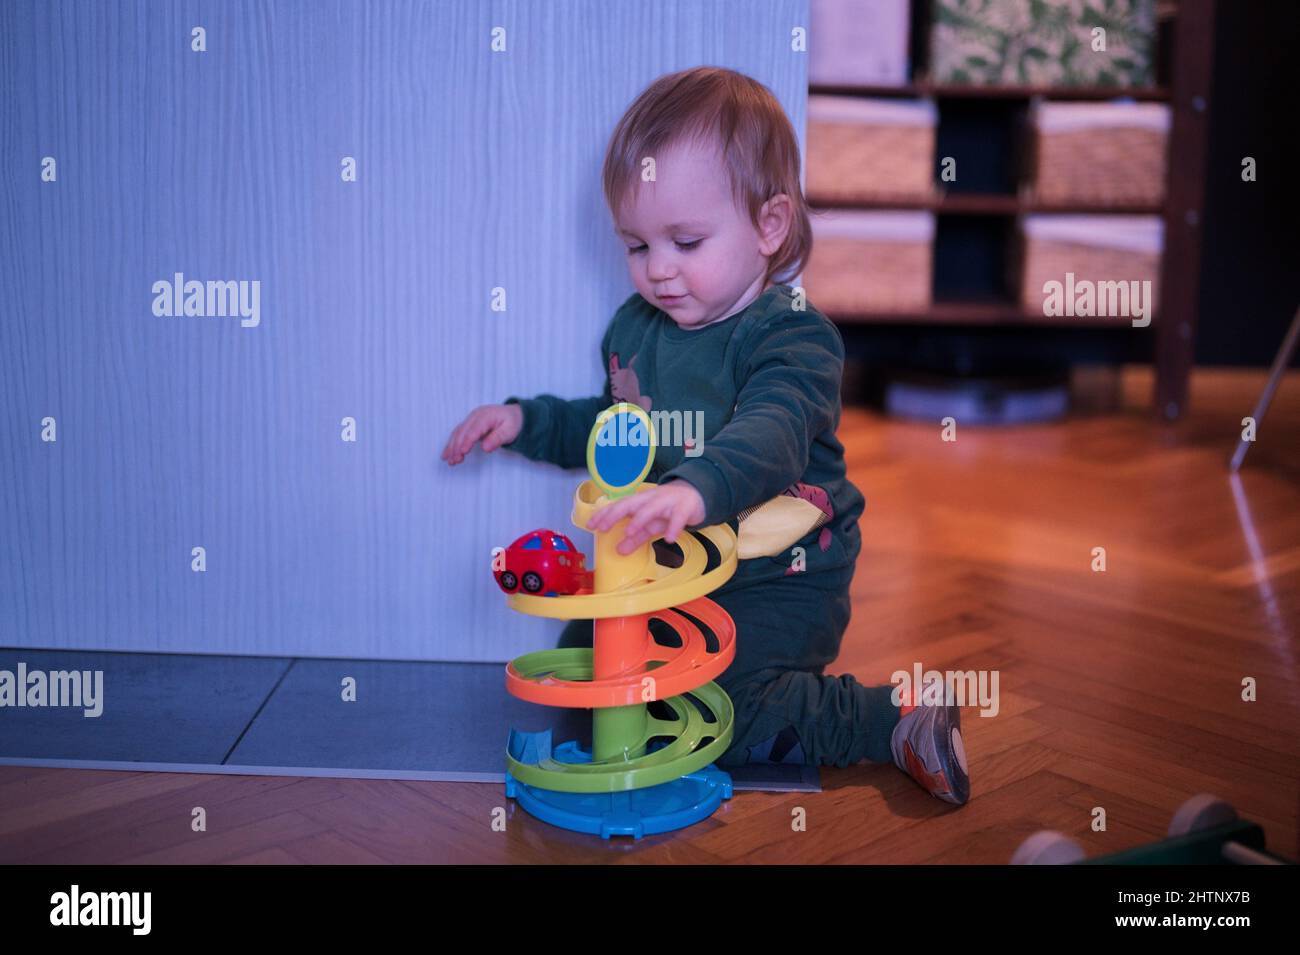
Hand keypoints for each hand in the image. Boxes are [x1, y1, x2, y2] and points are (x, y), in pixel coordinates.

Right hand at [441, 404, 523, 464]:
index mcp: (486, 416)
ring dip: (452, 447)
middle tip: (455, 461)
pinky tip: (447, 455)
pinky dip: (452, 444)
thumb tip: (485, 448)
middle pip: (462, 432)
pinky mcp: (468, 425)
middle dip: (457, 447)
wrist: (513, 414)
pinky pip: (457, 434)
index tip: (462, 452)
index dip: (467, 441)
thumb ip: (497, 439)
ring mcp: (470, 419)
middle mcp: (475, 416)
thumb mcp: (510, 431)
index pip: (473, 430)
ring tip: (450, 461)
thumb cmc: (512, 423)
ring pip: (457, 433)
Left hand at [586, 480, 706, 555]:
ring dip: (639, 519)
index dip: (603, 514)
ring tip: (629, 532)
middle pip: (630, 504)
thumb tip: (619, 550)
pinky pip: (678, 517)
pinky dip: (674, 527)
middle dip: (614, 514)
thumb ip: (636, 537)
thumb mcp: (652, 524)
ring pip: (652, 508)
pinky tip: (670, 539)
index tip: (590, 526)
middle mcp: (650, 499)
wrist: (697, 494)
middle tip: (603, 528)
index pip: (618, 506)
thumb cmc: (669, 509)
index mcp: (640, 502)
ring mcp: (667, 502)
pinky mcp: (684, 508)